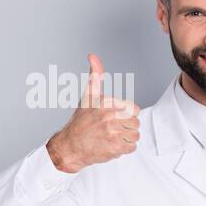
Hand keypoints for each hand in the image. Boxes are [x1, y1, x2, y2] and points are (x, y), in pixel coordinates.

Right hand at [46, 54, 139, 173]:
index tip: (113, 118)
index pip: (134, 109)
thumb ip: (95, 76)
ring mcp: (113, 132)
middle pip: (136, 123)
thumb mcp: (88, 96)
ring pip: (135, 135)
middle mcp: (110, 116)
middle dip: (126, 127)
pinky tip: (110, 145)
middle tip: (109, 129)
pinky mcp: (115, 147)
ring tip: (110, 137)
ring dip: (125, 139)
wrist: (69, 146)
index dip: (126, 115)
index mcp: (107, 102)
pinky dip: (124, 149)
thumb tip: (92, 55)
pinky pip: (132, 147)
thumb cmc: (81, 121)